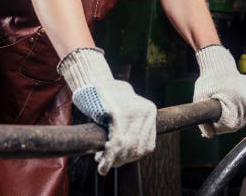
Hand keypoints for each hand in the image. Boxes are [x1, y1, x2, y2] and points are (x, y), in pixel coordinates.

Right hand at [57, 48, 155, 173]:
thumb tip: (128, 156)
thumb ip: (132, 131)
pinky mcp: (119, 113)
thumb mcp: (127, 114)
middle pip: (138, 148)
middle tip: (106, 162)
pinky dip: (109, 157)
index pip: (147, 145)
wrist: (96, 82)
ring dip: (114, 160)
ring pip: (128, 148)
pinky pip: (117, 142)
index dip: (132, 157)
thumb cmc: (110, 101)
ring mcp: (134, 112)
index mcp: (150, 112)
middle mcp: (145, 111)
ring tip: (101, 159)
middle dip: (121, 160)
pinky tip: (101, 162)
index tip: (118, 162)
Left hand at [193, 45, 245, 137]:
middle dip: (225, 122)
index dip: (218, 126)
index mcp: (236, 101)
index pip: (229, 126)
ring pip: (243, 119)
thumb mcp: (200, 99)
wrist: (219, 66)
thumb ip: (204, 121)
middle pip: (237, 124)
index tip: (212, 118)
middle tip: (216, 112)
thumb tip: (209, 135)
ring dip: (234, 117)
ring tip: (225, 105)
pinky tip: (233, 103)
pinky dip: (241, 112)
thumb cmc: (208, 82)